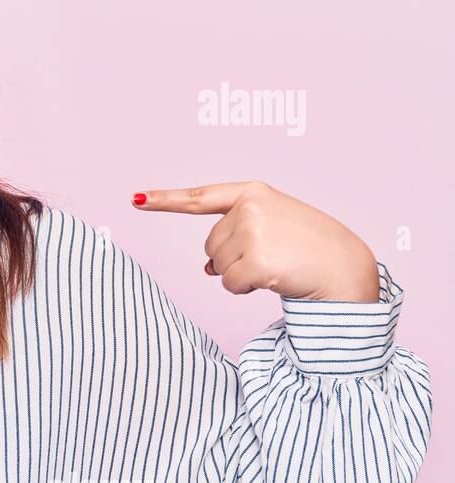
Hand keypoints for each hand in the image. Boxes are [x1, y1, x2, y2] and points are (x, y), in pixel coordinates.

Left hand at [131, 181, 379, 302]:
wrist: (348, 268)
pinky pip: (229, 285)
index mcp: (253, 192)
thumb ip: (237, 235)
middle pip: (210, 245)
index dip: (164, 200)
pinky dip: (245, 290)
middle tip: (272, 256)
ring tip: (278, 265)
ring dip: (241, 274)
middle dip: (233, 257)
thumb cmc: (313, 248)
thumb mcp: (275, 228)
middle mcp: (250, 207)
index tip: (136, 199)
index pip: (199, 197)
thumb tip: (207, 269)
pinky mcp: (258, 261)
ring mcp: (253, 232)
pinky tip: (275, 280)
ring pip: (217, 267)